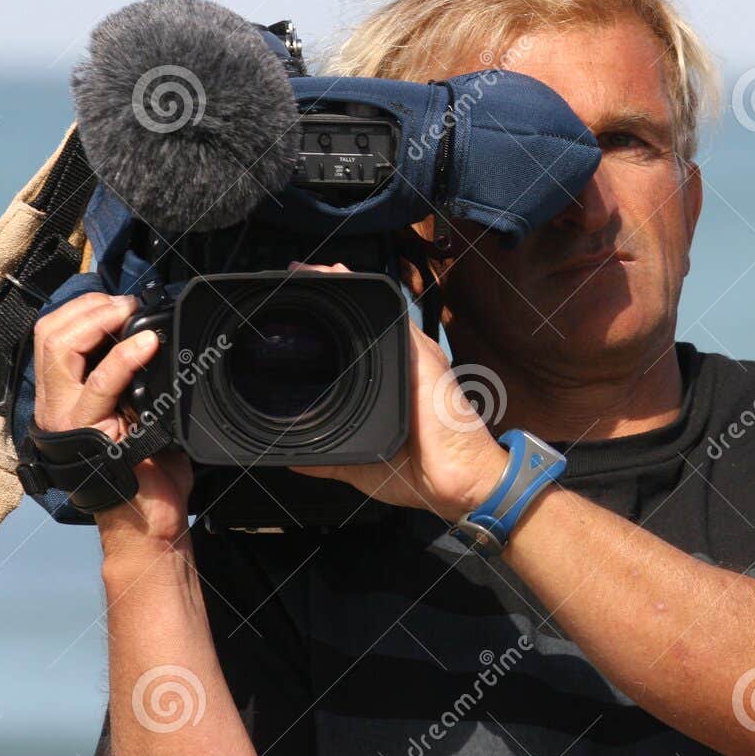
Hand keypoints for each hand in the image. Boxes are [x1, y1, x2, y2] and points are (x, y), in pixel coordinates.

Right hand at [31, 292, 193, 551]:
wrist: (147, 517)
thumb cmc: (147, 463)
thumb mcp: (137, 406)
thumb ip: (131, 373)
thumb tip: (151, 333)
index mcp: (63, 393)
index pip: (51, 333)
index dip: (82, 308)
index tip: (120, 301)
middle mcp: (56, 403)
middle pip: (49, 333)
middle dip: (89, 308)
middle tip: (127, 305)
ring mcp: (68, 417)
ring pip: (61, 349)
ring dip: (100, 322)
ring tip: (131, 315)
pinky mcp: (89, 432)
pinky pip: (100, 384)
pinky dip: (124, 357)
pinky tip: (146, 344)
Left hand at [286, 263, 507, 523]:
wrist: (459, 484)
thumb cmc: (421, 475)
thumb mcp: (362, 465)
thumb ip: (329, 459)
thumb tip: (295, 458)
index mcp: (393, 386)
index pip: (362, 344)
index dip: (334, 323)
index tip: (305, 308)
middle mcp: (407, 365)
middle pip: (371, 317)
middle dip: (337, 292)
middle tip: (301, 276)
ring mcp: (418, 358)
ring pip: (383, 310)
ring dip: (351, 287)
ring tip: (318, 271)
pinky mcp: (425, 360)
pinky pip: (399, 321)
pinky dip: (375, 299)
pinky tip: (348, 282)